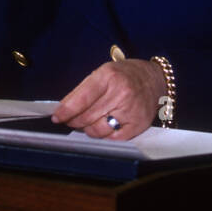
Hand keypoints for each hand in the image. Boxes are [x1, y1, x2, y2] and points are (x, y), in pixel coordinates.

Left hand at [51, 58, 166, 139]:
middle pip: (87, 117)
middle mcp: (121, 94)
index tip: (56, 117)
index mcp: (109, 77)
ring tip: (86, 123)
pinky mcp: (138, 125)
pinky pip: (113, 138)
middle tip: (69, 120)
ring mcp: (131, 111)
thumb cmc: (124, 75)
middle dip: (73, 121)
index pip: (82, 99)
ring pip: (98, 130)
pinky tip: (102, 127)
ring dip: (87, 129)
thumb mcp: (103, 72)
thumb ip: (83, 90)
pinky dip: (103, 135)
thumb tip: (63, 109)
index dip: (66, 110)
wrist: (154, 79)